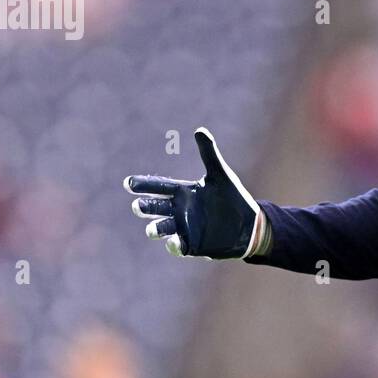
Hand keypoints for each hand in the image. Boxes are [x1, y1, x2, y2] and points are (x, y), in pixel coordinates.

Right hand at [125, 128, 265, 258]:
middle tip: (138, 205)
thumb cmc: (232, 197)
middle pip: (155, 208)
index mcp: (184, 192)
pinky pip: (178, 246)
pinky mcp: (193, 245)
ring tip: (152, 229)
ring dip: (155, 228)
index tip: (128, 182)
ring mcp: (184, 228)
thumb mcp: (221, 175)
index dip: (144, 185)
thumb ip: (209, 154)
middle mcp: (180, 210)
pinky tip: (174, 242)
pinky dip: (174, 245)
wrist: (249, 223)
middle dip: (145, 207)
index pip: (159, 186)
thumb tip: (199, 130)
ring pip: (162, 228)